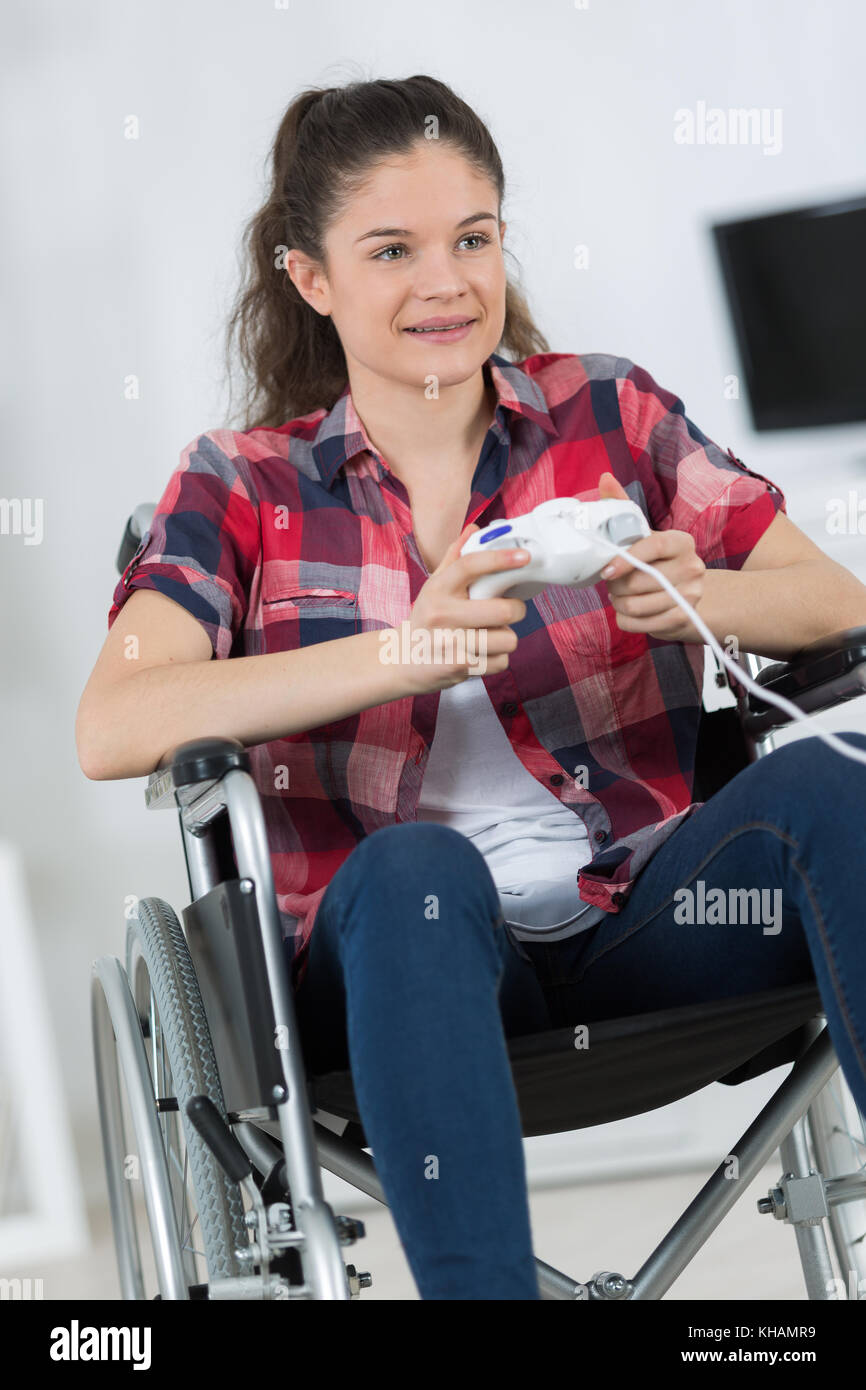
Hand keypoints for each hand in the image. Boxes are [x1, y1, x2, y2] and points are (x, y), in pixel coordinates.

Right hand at [399, 523, 529, 692]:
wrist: (401, 661)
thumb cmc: (426, 619)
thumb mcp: (434, 587)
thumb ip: (454, 559)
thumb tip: (475, 529)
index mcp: (438, 588)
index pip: (470, 565)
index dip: (501, 558)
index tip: (525, 556)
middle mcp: (442, 614)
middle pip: (503, 609)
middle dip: (516, 610)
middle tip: (510, 610)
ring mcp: (450, 642)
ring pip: (508, 638)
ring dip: (506, 637)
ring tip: (490, 635)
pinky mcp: (459, 667)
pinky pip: (502, 661)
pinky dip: (498, 659)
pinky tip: (482, 654)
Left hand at [594, 473, 704, 641]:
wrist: (691, 593)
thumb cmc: (659, 561)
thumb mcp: (644, 534)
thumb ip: (622, 507)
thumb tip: (604, 478)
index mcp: (681, 541)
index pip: (651, 547)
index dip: (624, 560)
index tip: (606, 571)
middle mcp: (692, 567)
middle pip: (638, 582)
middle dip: (616, 586)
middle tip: (613, 583)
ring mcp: (691, 595)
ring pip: (636, 606)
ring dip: (618, 604)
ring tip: (620, 596)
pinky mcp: (684, 620)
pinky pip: (639, 625)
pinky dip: (625, 620)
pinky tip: (627, 611)